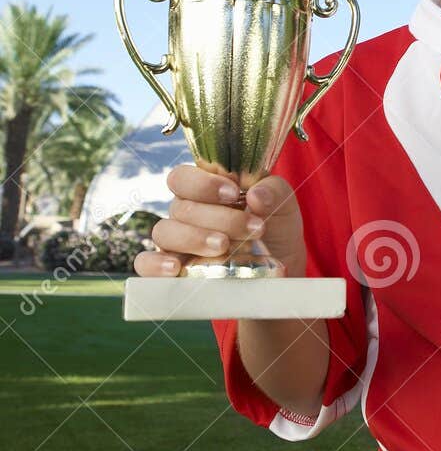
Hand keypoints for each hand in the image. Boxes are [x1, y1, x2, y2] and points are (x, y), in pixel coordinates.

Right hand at [133, 163, 307, 278]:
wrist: (280, 274)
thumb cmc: (276, 231)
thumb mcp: (284, 206)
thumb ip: (274, 192)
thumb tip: (256, 194)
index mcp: (204, 190)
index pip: (183, 177)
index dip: (203, 183)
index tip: (234, 193)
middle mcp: (185, 213)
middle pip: (181, 206)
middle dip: (219, 217)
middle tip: (252, 229)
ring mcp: (175, 242)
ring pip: (164, 231)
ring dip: (194, 238)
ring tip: (224, 247)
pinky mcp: (171, 271)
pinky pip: (146, 264)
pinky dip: (156, 264)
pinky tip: (176, 269)